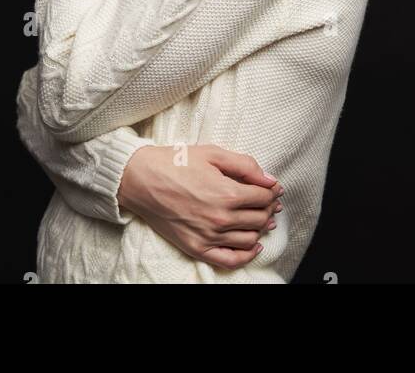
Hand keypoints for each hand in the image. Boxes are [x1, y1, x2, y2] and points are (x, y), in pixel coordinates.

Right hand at [117, 144, 285, 269]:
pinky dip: (246, 256)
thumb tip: (270, 180)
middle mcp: (221, 218)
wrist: (140, 179)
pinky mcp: (196, 247)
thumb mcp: (213, 153)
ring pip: (250, 239)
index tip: (273, 188)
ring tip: (260, 219)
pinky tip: (253, 246)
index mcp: (227, 193)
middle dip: (268, 209)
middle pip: (260, 218)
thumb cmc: (175, 162)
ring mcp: (209, 236)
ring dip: (260, 229)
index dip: (273, 192)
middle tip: (268, 202)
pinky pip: (230, 260)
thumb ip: (245, 165)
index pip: (264, 197)